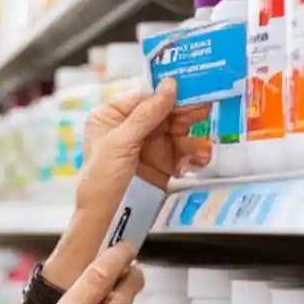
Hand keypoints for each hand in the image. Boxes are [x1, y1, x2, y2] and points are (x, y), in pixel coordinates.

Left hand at [77, 78, 211, 214]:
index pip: (145, 97)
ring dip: (192, 139)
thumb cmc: (100, 179)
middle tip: (203, 113)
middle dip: (185, 115)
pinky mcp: (161, 164)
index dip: (168, 95)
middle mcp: (131, 128)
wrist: (103, 218)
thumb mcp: (121, 142)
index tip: (191, 91)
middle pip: (165, 113)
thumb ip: (147, 114)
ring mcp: (147, 146)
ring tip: (201, 148)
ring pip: (177, 132)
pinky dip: (193, 155)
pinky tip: (198, 159)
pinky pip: (182, 153)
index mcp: (112, 116)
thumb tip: (169, 85)